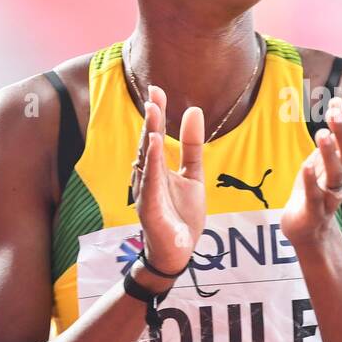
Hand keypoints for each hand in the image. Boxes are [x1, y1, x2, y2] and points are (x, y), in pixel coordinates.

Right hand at [130, 85, 205, 276]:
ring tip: (153, 110)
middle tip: (153, 93)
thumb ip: (192, 146)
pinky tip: (155, 143)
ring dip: (149, 134)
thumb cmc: (181, 215)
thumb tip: (194, 110)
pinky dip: (152, 162)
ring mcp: (146, 191)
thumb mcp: (194, 175)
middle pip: (148, 142)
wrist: (178, 251)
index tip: (157, 90)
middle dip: (151, 118)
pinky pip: (150, 181)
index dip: (156, 113)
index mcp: (157, 167)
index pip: (155, 134)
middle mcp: (148, 176)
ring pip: (146, 158)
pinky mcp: (149, 207)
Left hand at [281, 96, 341, 247]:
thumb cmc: (318, 188)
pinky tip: (305, 166)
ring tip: (322, 134)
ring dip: (331, 155)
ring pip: (337, 178)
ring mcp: (330, 199)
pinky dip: (311, 182)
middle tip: (333, 111)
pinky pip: (315, 198)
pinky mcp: (313, 213)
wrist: (308, 230)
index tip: (336, 101)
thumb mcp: (330, 158)